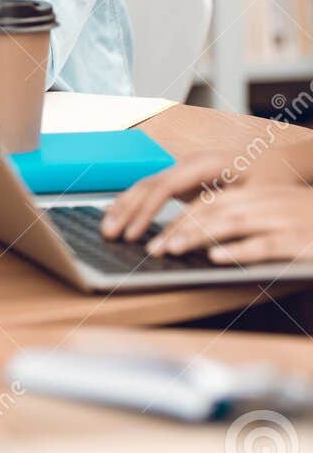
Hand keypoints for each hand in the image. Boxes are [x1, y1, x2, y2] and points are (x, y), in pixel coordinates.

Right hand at [100, 148, 303, 240]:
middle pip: (146, 185)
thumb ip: (221, 213)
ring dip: (123, 208)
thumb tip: (193, 233)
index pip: (163, 187)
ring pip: (143, 186)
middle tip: (109, 234)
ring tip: (107, 229)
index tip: (134, 234)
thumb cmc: (271, 179)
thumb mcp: (253, 198)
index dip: (145, 212)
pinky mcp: (181, 180)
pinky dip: (132, 205)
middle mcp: (186, 163)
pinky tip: (119, 216)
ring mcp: (181, 170)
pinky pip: (150, 190)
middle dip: (125, 211)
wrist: (280, 163)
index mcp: (203, 164)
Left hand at [145, 186, 312, 264]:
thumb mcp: (275, 212)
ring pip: (233, 224)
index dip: (181, 218)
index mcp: (259, 194)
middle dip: (180, 229)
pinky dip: (239, 251)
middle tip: (155, 248)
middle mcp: (268, 202)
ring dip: (199, 237)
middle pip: (214, 211)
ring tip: (174, 250)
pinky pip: (264, 244)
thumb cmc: (309, 222)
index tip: (156, 236)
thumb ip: (242, 217)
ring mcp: (283, 219)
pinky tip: (216, 258)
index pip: (210, 202)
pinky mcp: (299, 239)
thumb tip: (201, 234)